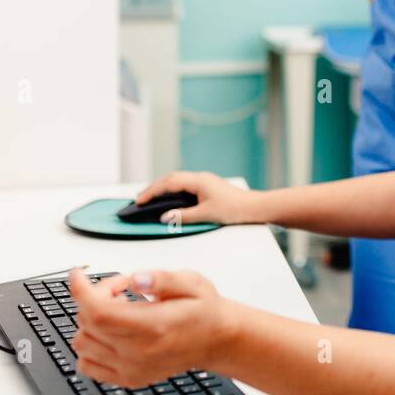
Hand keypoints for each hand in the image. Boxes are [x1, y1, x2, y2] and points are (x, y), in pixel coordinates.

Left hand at [67, 267, 237, 389]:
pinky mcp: (127, 378)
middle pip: (88, 323)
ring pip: (82, 343)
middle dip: (95, 296)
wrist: (216, 340)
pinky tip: (109, 331)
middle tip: (120, 288)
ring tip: (119, 309)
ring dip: (91, 320)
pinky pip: (87, 364)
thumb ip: (161, 278)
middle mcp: (139, 351)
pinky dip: (89, 345)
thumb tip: (135, 279)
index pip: (99, 311)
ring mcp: (131, 368)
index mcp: (154, 326)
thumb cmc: (204, 311)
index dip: (82, 290)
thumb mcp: (191, 282)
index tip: (79, 275)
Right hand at [132, 171, 258, 224]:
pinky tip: (168, 199)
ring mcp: (204, 181)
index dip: (151, 192)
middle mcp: (200, 178)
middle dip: (153, 188)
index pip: (168, 183)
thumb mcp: (207, 215)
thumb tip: (165, 217)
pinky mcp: (207, 187)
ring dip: (162, 188)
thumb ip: (184, 216)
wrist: (255, 207)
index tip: (138, 201)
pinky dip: (172, 191)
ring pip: (177, 181)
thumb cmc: (235, 209)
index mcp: (198, 181)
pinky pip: (184, 186)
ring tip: (149, 198)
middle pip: (170, 179)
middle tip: (139, 199)